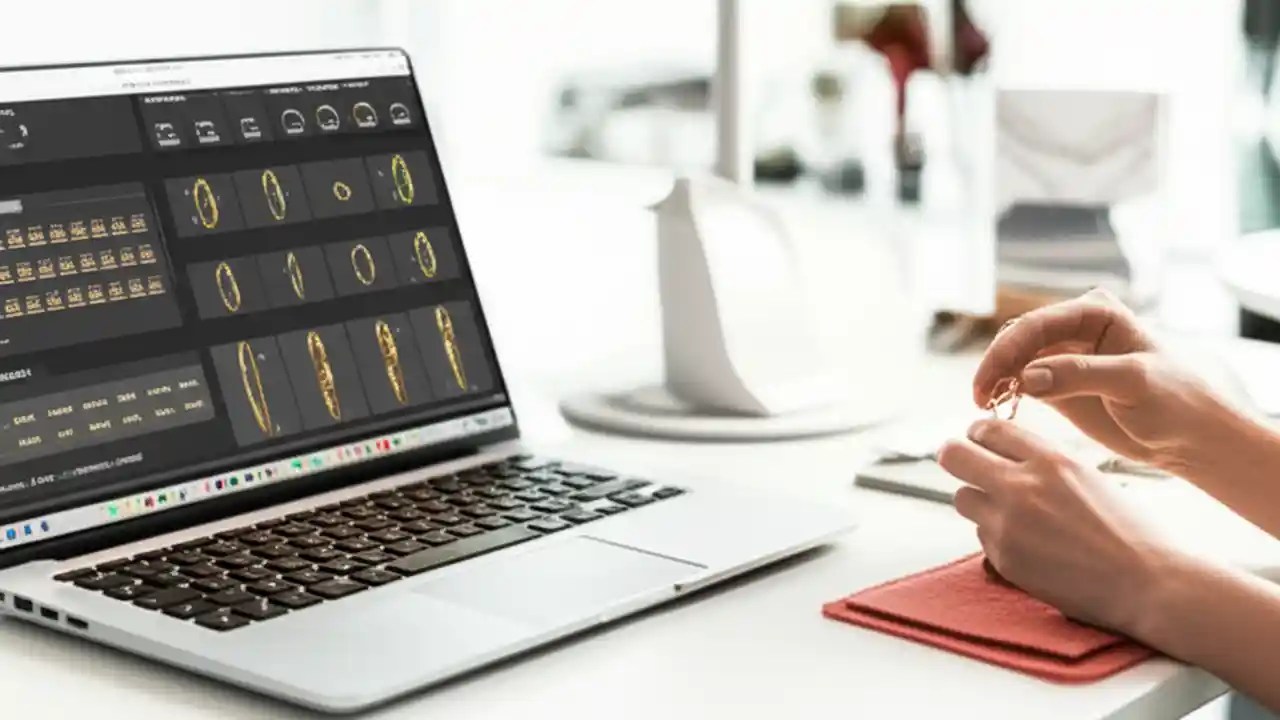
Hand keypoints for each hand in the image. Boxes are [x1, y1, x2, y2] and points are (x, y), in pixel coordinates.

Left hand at [938, 419, 1176, 632]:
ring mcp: (1008, 525)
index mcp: (1050, 460)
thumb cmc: (1128, 529)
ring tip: (1009, 512)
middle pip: (953, 456)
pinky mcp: (1004, 558)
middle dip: (957, 456)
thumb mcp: (1088, 476)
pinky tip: (1030, 545)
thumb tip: (1004, 454)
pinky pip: (982, 535)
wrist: (1147, 582)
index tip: (979, 440)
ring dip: (979, 501)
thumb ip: (1044, 463)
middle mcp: (1022, 487)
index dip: (979, 434)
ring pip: (963, 498)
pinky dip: (997, 536)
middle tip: (965, 464)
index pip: (988, 429)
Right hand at [974, 288, 1241, 474]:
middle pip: (1020, 338)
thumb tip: (1027, 377)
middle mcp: (1077, 328)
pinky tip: (996, 408)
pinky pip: (1020, 381)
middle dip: (996, 364)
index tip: (989, 380)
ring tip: (984, 405)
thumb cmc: (1178, 401)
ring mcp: (1065, 356)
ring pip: (1014, 359)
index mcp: (1097, 312)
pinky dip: (1004, 393)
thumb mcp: (1134, 382)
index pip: (1038, 323)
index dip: (1007, 349)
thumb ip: (1080, 374)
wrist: (1193, 438)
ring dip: (996, 379)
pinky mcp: (1058, 384)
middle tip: (981, 397)